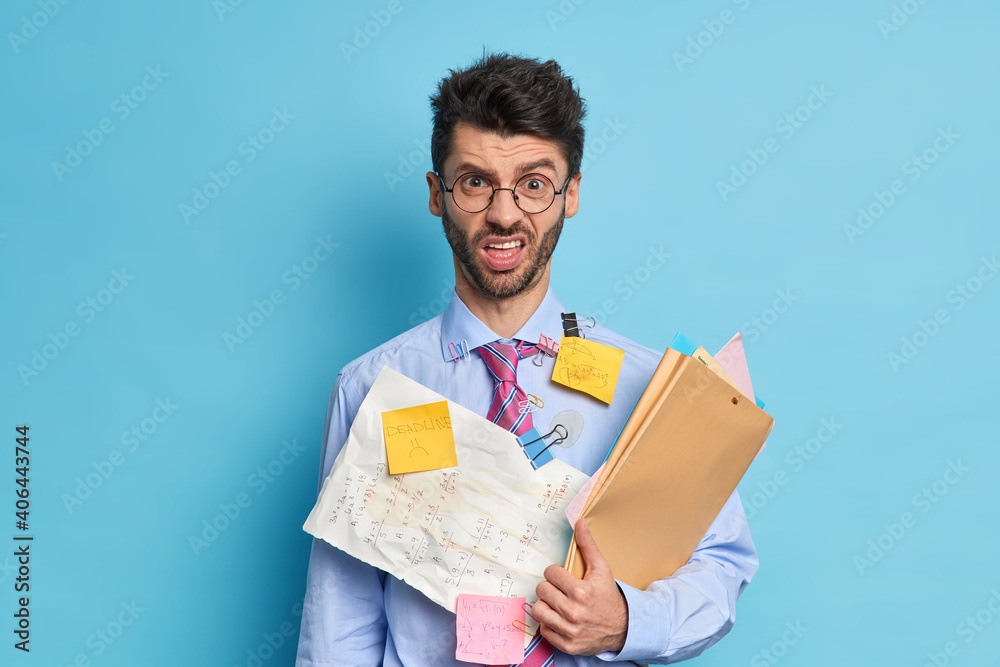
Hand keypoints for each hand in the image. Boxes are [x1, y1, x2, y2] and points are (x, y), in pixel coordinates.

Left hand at [532, 518, 628, 654]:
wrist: (623, 628)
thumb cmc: (609, 596)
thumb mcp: (601, 569)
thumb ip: (588, 545)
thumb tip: (579, 521)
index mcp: (582, 592)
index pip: (550, 573)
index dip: (555, 573)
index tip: (562, 577)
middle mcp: (574, 612)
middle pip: (542, 590)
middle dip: (550, 587)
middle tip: (560, 590)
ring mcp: (570, 630)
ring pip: (538, 609)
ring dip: (546, 604)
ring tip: (557, 603)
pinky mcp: (567, 644)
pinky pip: (543, 629)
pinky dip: (549, 623)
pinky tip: (560, 618)